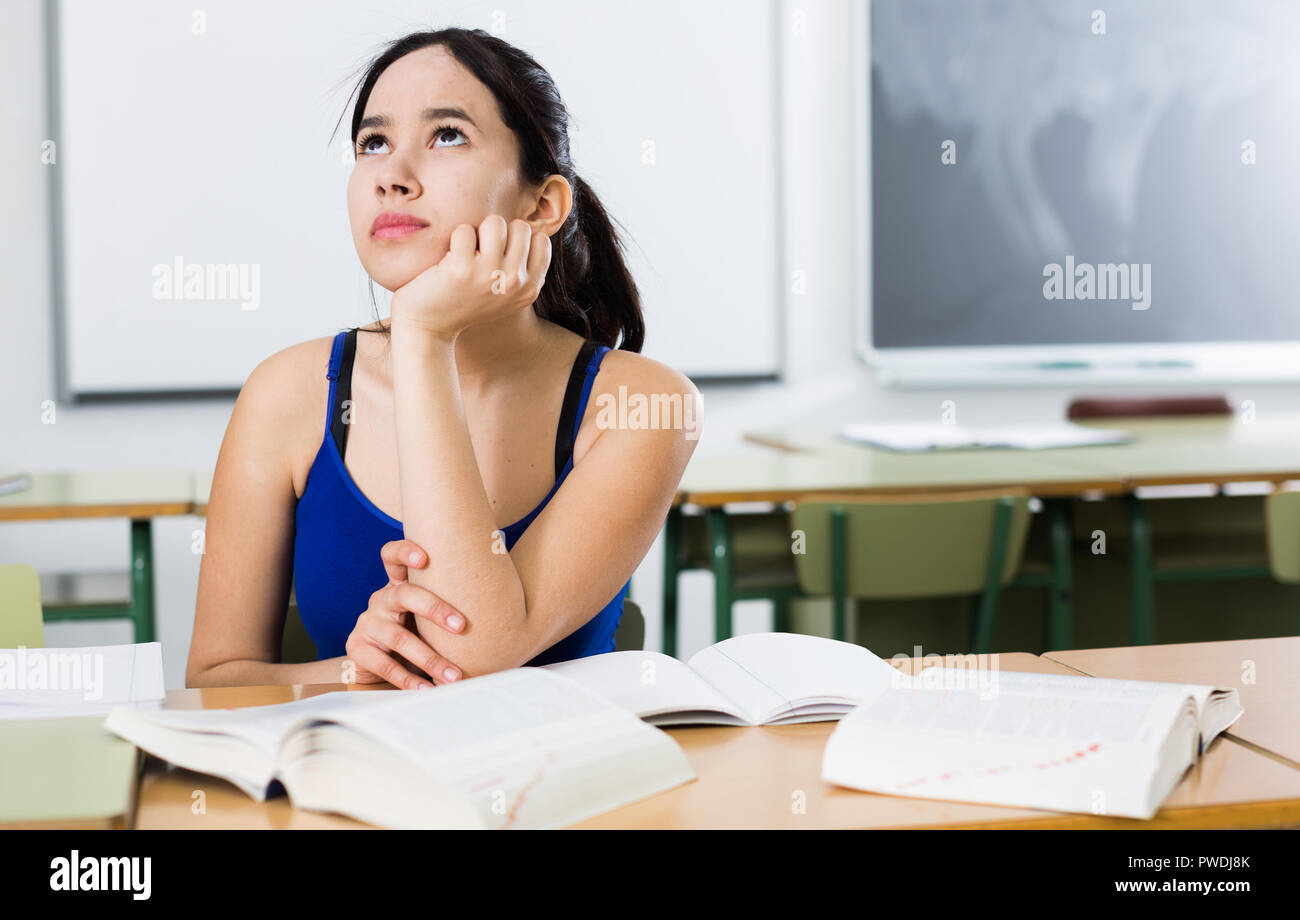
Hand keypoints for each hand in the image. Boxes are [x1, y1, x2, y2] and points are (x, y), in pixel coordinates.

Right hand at [343, 539, 467, 688]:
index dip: (404, 552)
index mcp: (399, 585)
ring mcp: (368, 622)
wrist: (375, 664)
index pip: (392, 556)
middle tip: (462, 626)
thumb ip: (453, 604)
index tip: (424, 558)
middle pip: (405, 594)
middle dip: (435, 609)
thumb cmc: (416, 632)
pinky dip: (409, 680)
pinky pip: (386, 665)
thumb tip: (512, 608)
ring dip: (430, 659)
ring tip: (455, 675)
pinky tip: (428, 689)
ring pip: (399, 638)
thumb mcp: (428, 615)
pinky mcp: (358, 648)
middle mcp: (382, 599)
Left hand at [389, 215, 550, 342]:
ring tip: (468, 253)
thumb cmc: (466, 303)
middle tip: (482, 252)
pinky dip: (455, 239)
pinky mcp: (462, 268)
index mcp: (530, 288)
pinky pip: (465, 230)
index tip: (501, 254)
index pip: (542, 240)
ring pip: (495, 222)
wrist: (429, 327)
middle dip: (499, 233)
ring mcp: (490, 274)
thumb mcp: (507, 295)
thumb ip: (525, 270)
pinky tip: (450, 260)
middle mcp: (515, 282)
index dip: (518, 239)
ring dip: (478, 232)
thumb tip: (538, 231)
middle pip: (520, 227)